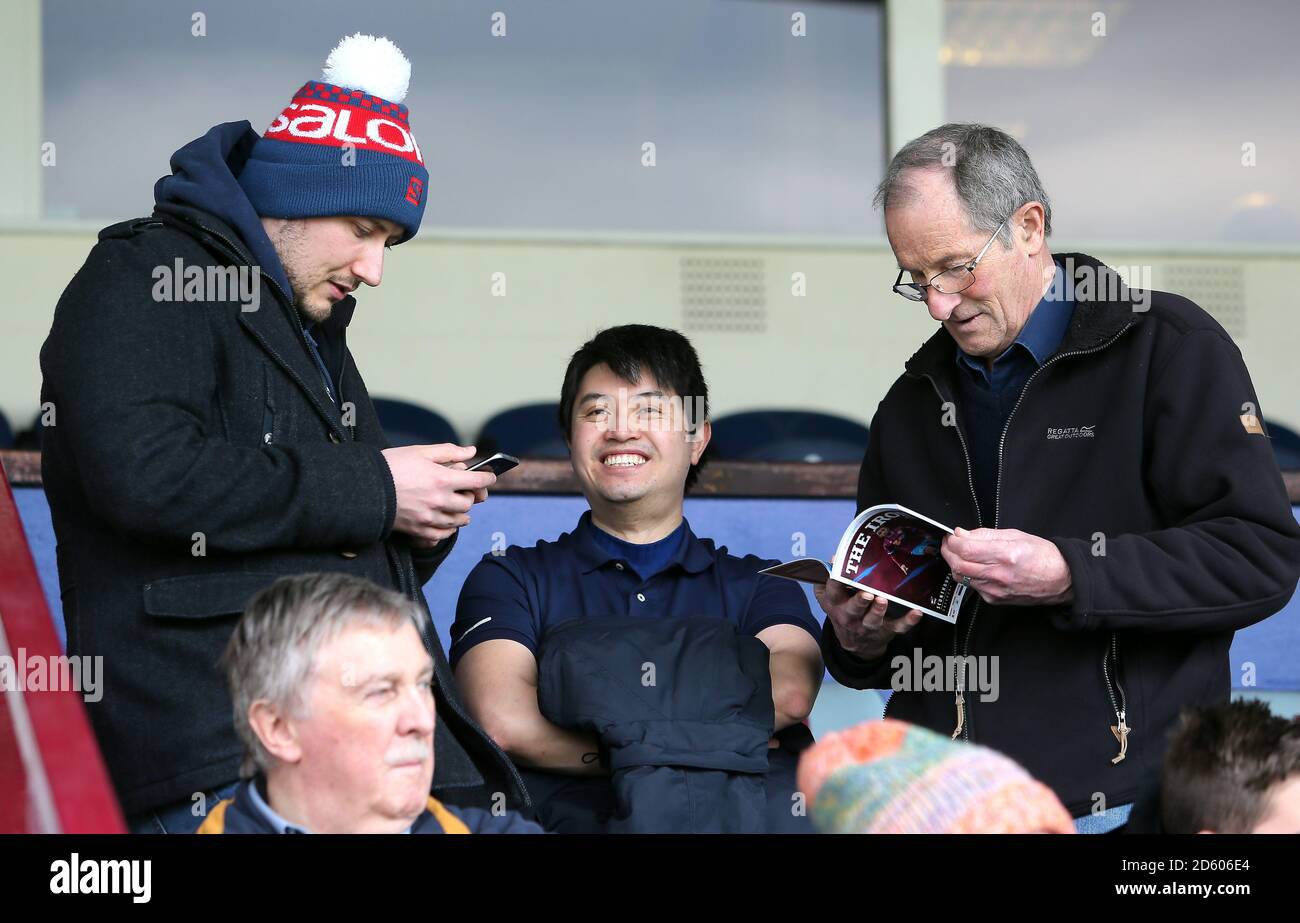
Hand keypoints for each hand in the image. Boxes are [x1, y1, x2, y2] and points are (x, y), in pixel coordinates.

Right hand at [381, 443, 496, 543]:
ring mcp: (429, 517)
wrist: (363, 488)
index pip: (477, 481)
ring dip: (462, 513)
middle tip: (466, 489)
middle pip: (468, 502)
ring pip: (458, 520)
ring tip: (458, 506)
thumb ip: (449, 452)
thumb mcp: (420, 451)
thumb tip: (471, 452)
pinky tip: (446, 522)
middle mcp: (439, 500)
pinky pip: (442, 535)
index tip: (490, 476)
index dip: (487, 477)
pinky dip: (448, 529)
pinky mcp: (418, 530)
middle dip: (471, 495)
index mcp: (442, 479)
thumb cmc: (391, 466)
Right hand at [814, 578, 922, 660]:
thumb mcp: (829, 597)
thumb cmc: (843, 610)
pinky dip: (908, 621)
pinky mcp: (886, 630)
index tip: (841, 568)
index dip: (836, 580)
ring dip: (878, 611)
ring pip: (873, 620)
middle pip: (853, 609)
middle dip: (859, 602)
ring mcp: (868, 625)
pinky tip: (916, 613)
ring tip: (883, 601)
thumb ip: (830, 578)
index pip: (833, 590)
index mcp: (836, 603)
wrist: (855, 643)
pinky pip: (898, 627)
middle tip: (866, 594)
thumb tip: (836, 556)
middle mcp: (850, 616)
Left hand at [940, 527, 1073, 605]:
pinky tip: (975, 567)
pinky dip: (968, 575)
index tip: (951, 535)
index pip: (966, 549)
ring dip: (955, 564)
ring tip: (960, 553)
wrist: (1061, 580)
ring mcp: (996, 590)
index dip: (953, 541)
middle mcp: (999, 575)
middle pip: (958, 565)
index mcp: (1006, 555)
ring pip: (962, 578)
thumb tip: (962, 534)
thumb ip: (985, 535)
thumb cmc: (1043, 556)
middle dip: (948, 552)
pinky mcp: (995, 599)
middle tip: (949, 543)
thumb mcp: (1016, 535)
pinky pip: (973, 586)